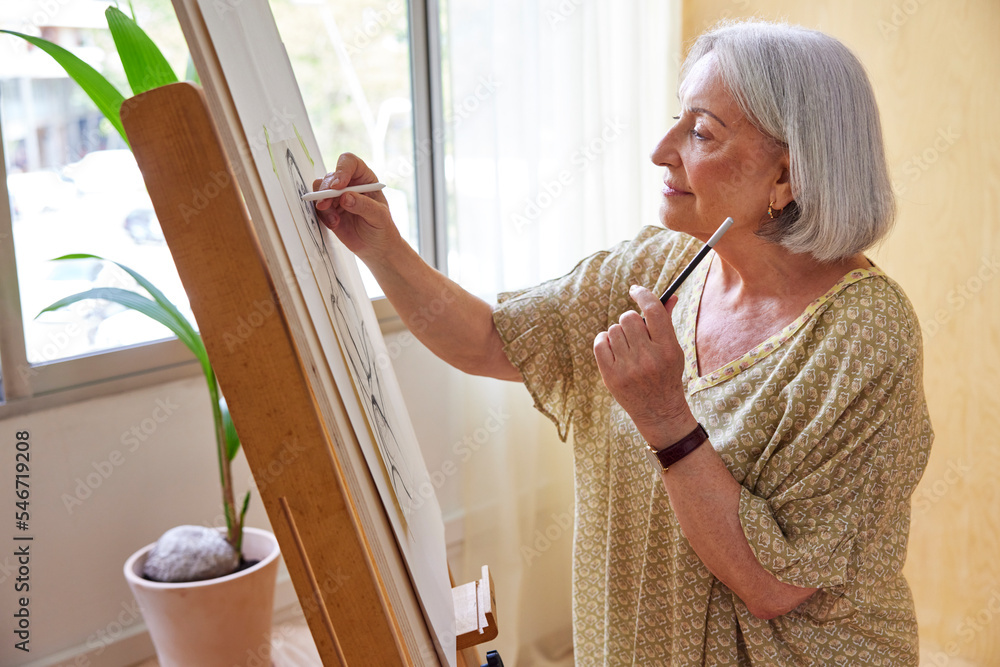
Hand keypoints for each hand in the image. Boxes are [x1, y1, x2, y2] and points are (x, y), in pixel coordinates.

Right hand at [312, 153, 397, 260]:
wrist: (375, 247)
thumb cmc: (382, 228)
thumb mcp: (379, 216)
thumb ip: (364, 205)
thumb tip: (345, 197)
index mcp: (364, 178)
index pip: (350, 163)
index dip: (342, 170)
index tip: (338, 186)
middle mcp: (349, 184)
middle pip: (331, 176)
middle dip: (326, 189)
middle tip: (326, 204)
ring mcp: (337, 196)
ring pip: (320, 190)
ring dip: (323, 204)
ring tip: (334, 220)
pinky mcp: (329, 209)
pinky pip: (319, 207)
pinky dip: (323, 215)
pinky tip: (335, 224)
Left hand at [593, 285, 696, 447]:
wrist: (658, 410)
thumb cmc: (666, 374)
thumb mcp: (673, 350)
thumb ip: (667, 322)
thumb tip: (669, 295)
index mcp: (668, 349)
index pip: (653, 311)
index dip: (643, 294)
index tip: (636, 290)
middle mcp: (648, 358)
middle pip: (629, 318)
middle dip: (630, 320)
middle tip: (635, 331)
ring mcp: (628, 368)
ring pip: (613, 330)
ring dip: (618, 333)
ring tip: (627, 346)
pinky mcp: (611, 377)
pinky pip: (600, 343)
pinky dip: (604, 341)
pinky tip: (613, 348)